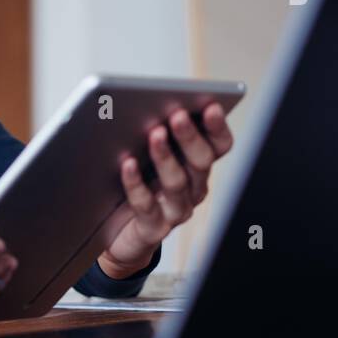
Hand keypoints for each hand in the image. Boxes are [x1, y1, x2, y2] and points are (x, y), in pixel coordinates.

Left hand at [97, 102, 235, 278]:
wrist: (118, 235)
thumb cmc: (136, 188)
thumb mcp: (147, 157)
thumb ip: (155, 134)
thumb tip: (146, 102)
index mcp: (196, 167)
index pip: (218, 146)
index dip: (217, 127)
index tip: (211, 106)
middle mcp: (193, 189)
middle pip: (201, 161)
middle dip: (190, 136)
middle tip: (177, 115)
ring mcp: (175, 210)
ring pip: (177, 183)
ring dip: (165, 157)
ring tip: (154, 135)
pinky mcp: (152, 228)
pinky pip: (146, 206)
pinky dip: (136, 184)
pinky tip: (127, 164)